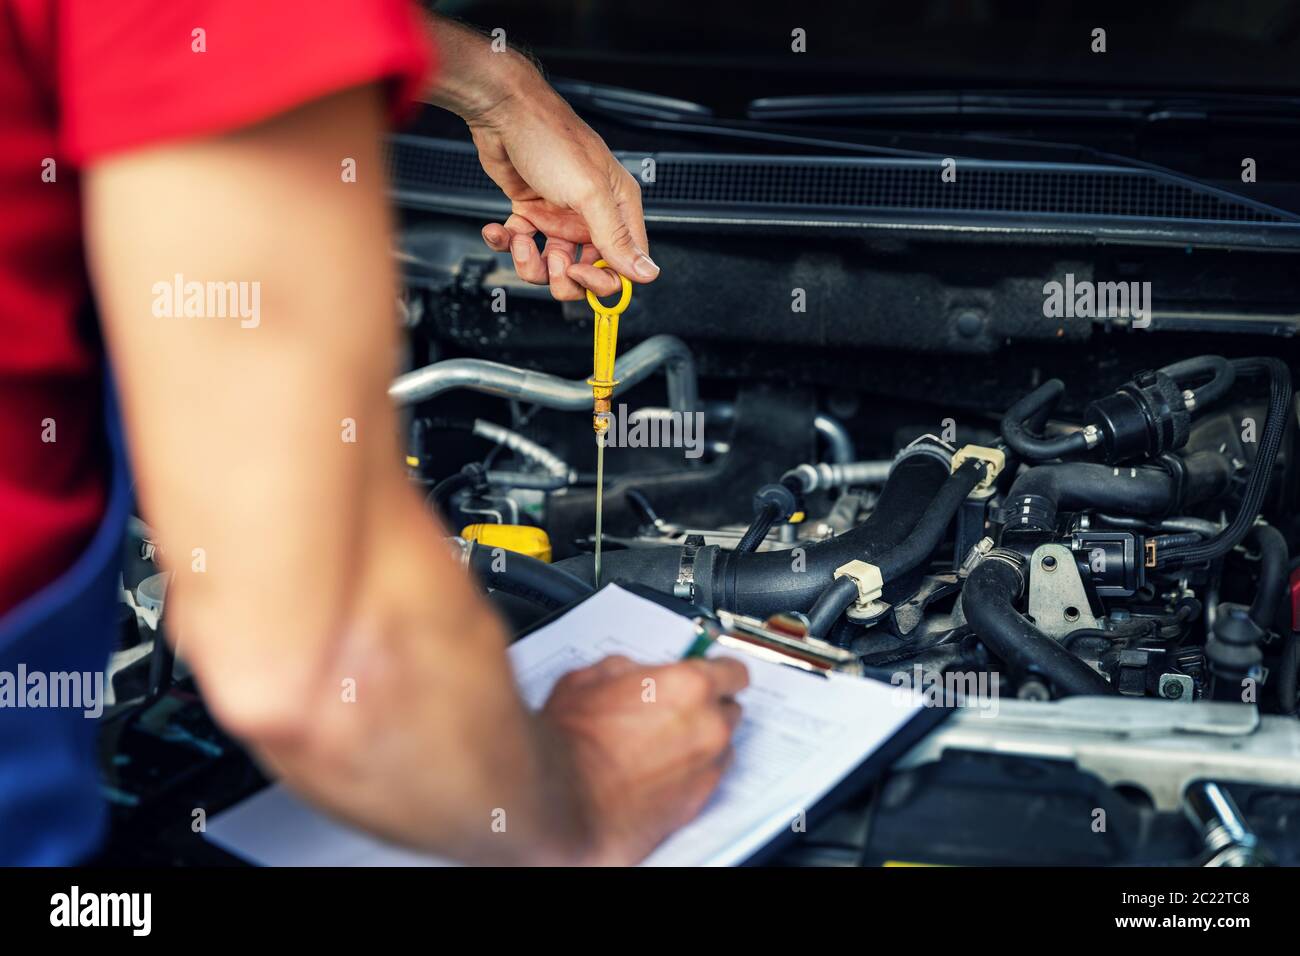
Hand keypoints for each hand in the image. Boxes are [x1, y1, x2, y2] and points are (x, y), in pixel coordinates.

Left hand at [466, 78, 658, 300]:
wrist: (503, 111)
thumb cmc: (551, 138)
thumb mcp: (589, 193)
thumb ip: (616, 237)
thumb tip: (647, 272)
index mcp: (617, 208)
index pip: (623, 264)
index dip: (602, 279)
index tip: (580, 272)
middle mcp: (590, 216)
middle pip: (586, 271)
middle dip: (563, 277)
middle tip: (550, 262)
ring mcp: (559, 216)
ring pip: (551, 265)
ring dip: (530, 262)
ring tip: (521, 240)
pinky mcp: (531, 212)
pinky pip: (522, 244)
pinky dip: (507, 242)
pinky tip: (499, 229)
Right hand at [541, 654, 747, 864]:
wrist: (559, 797)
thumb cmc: (570, 740)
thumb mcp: (592, 677)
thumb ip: (630, 669)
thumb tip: (636, 672)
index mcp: (689, 686)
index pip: (734, 671)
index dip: (720, 671)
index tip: (713, 675)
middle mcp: (707, 727)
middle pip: (731, 709)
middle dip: (708, 707)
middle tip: (675, 711)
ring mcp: (705, 768)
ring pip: (721, 747)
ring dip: (702, 743)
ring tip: (662, 746)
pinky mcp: (695, 804)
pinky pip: (707, 780)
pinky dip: (691, 774)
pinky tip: (659, 772)